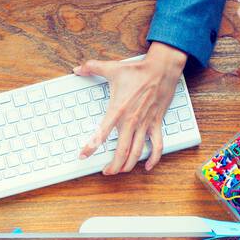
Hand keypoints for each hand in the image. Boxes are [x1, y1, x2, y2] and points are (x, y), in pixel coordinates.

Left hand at [76, 42, 185, 174]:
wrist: (162, 67)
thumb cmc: (138, 70)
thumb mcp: (112, 68)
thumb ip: (92, 68)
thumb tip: (77, 69)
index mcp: (118, 111)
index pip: (101, 134)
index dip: (91, 148)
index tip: (83, 156)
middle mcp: (131, 121)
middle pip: (121, 152)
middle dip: (112, 166)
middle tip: (105, 171)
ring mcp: (145, 124)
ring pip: (137, 152)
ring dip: (128, 165)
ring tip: (120, 171)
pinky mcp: (156, 123)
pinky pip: (157, 145)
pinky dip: (153, 158)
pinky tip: (147, 166)